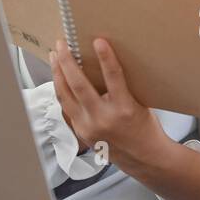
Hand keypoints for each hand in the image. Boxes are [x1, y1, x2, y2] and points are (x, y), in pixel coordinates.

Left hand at [50, 37, 163, 160]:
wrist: (144, 158)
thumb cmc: (145, 128)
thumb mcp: (140, 103)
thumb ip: (122, 87)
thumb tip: (105, 63)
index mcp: (124, 109)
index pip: (113, 77)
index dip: (106, 57)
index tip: (99, 41)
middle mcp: (104, 118)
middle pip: (79, 84)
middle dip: (67, 61)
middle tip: (62, 44)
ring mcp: (89, 127)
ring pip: (65, 95)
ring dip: (58, 73)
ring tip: (55, 57)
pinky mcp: (81, 132)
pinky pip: (66, 107)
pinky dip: (62, 90)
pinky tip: (59, 78)